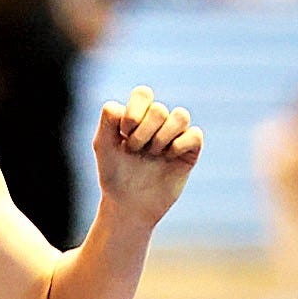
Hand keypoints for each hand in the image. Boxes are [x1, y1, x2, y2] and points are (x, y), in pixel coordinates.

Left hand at [91, 87, 201, 224]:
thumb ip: (107, 120)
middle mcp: (158, 122)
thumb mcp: (103, 146)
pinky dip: (180, 145)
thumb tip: (120, 106)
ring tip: (153, 154)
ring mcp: (175, 135)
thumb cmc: (114, 174)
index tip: (123, 134)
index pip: (144, 93)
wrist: (129, 204)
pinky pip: (195, 135)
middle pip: (159, 109)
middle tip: (136, 151)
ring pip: (181, 115)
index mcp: (138, 115)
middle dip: (144, 133)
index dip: (134, 112)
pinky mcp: (189, 151)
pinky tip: (168, 158)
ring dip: (162, 137)